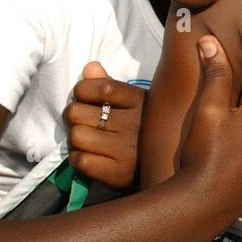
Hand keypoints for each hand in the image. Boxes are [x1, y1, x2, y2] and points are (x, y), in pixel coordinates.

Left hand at [62, 62, 145, 189]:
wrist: (166, 167)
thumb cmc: (144, 129)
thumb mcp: (134, 103)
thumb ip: (109, 84)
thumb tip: (90, 67)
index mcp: (140, 100)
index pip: (98, 87)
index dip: (81, 91)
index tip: (84, 98)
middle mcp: (135, 124)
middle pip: (76, 113)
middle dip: (76, 117)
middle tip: (85, 122)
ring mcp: (127, 150)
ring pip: (76, 136)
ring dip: (76, 139)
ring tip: (88, 140)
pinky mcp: (119, 174)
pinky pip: (80, 161)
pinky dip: (78, 159)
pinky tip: (90, 156)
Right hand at [178, 35, 241, 216]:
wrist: (207, 201)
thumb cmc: (206, 153)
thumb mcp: (208, 108)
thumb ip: (215, 73)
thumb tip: (210, 40)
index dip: (226, 86)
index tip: (212, 100)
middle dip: (238, 102)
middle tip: (215, 119)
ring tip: (222, 134)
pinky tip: (231, 148)